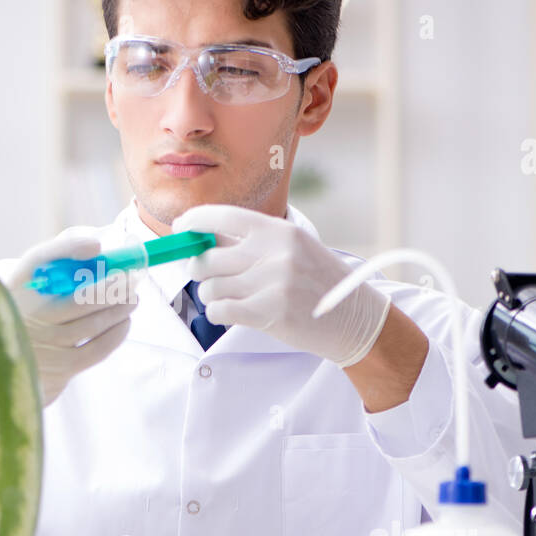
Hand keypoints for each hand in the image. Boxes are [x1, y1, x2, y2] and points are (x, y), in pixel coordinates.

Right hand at [3, 230, 139, 405]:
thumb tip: (96, 245)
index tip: (97, 247)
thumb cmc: (31, 307)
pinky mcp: (56, 370)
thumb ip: (61, 255)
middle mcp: (24, 314)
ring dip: (119, 310)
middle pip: (78, 297)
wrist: (8, 357)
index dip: (70, 249)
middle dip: (113, 287)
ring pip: (91, 324)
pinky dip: (116, 334)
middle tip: (131, 279)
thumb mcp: (34, 280)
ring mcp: (40, 345)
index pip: (39, 259)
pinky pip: (95, 350)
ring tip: (133, 299)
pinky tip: (125, 322)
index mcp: (16, 285)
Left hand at [172, 204, 390, 366]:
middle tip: (208, 277)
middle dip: (199, 270)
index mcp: (278, 231)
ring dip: (211, 295)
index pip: (222, 217)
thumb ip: (250, 243)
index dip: (194, 222)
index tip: (181, 228)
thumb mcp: (292, 249)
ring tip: (230, 298)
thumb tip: (200, 239)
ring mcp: (271, 284)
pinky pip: (219, 310)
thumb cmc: (317, 282)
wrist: (354, 318)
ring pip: (210, 287)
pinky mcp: (268, 313)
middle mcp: (274, 253)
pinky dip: (219, 312)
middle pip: (207, 257)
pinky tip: (232, 312)